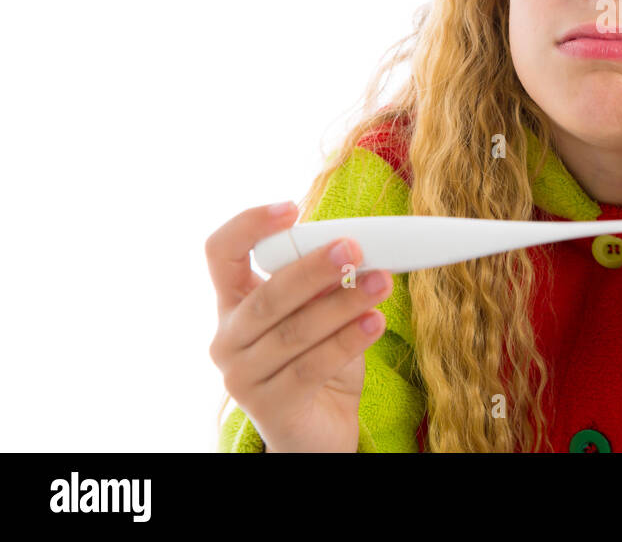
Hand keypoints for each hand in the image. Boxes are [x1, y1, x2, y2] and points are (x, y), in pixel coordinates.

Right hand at [207, 202, 392, 451]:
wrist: (319, 430)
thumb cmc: (319, 359)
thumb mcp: (320, 311)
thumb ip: (326, 283)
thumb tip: (356, 248)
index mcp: (234, 303)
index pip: (221, 254)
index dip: (249, 226)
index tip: (290, 209)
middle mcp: (227, 339)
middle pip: (268, 295)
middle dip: (314, 268)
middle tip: (354, 249)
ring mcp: (242, 377)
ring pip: (295, 332)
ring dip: (344, 303)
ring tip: (382, 283)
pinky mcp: (269, 409)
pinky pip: (312, 367)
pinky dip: (348, 341)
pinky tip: (375, 322)